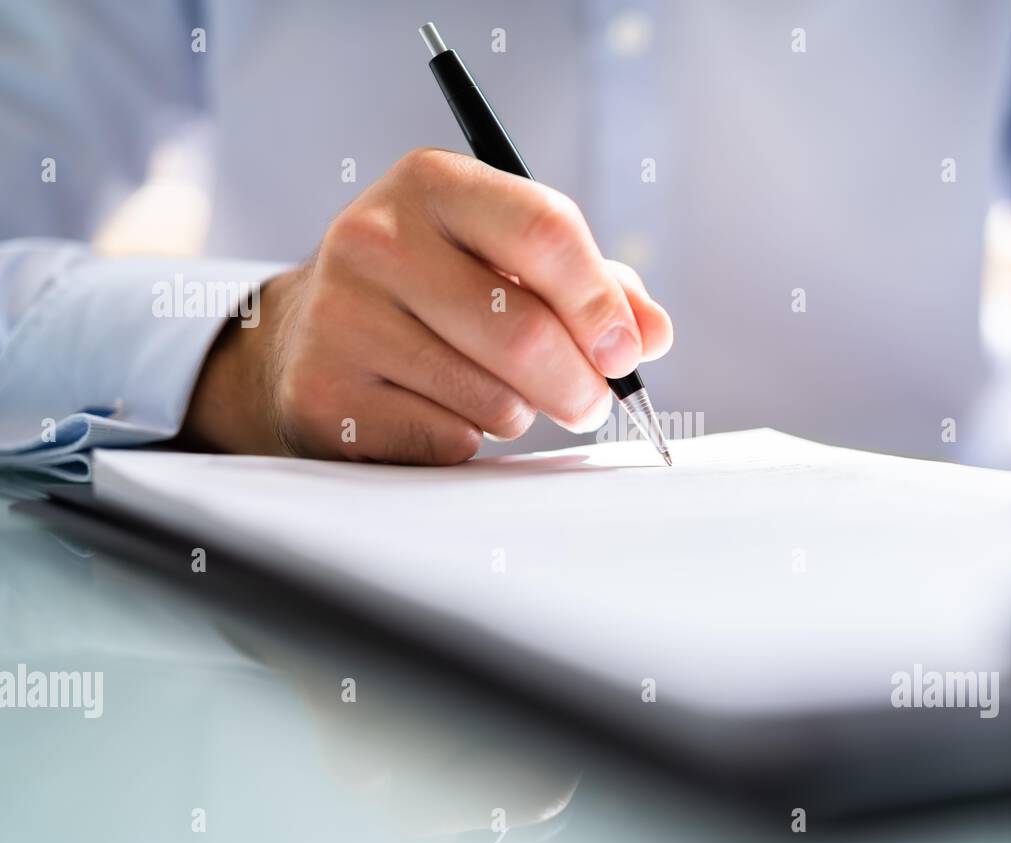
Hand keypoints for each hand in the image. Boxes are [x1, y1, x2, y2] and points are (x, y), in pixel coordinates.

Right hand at [181, 148, 672, 462]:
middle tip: (590, 402)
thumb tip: (650, 333)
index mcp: (433, 183)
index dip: (600, 302)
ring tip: (501, 395)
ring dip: (523, 413)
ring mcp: (340, 316)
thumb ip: (593, 286)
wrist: (310, 334)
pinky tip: (440, 411)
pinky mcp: (324, 393)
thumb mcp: (506, 258)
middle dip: (580, 383)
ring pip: (491, 397)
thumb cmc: (435, 290)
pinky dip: (469, 440)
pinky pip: (448, 440)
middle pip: (524, 329)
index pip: (544, 231)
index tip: (624, 352)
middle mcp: (374, 237)